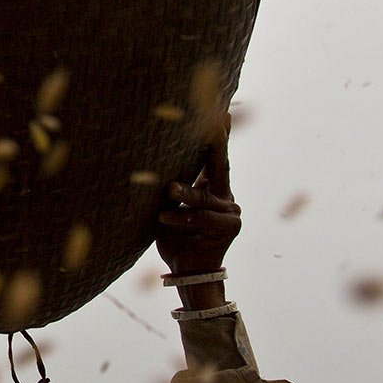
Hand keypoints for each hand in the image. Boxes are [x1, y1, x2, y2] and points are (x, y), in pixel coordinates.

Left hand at [155, 115, 240, 305]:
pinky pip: (200, 219)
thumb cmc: (174, 237)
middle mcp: (225, 196)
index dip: (216, 136)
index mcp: (211, 188)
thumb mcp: (169, 208)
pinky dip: (181, 219)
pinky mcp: (228, 228)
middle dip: (216, 143)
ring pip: (203, 197)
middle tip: (215, 121)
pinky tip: (164, 217)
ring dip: (185, 193)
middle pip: (218, 166)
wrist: (187, 270)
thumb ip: (172, 189)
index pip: (212, 158)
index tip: (221, 112)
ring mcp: (230, 212)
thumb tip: (152, 164)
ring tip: (170, 189)